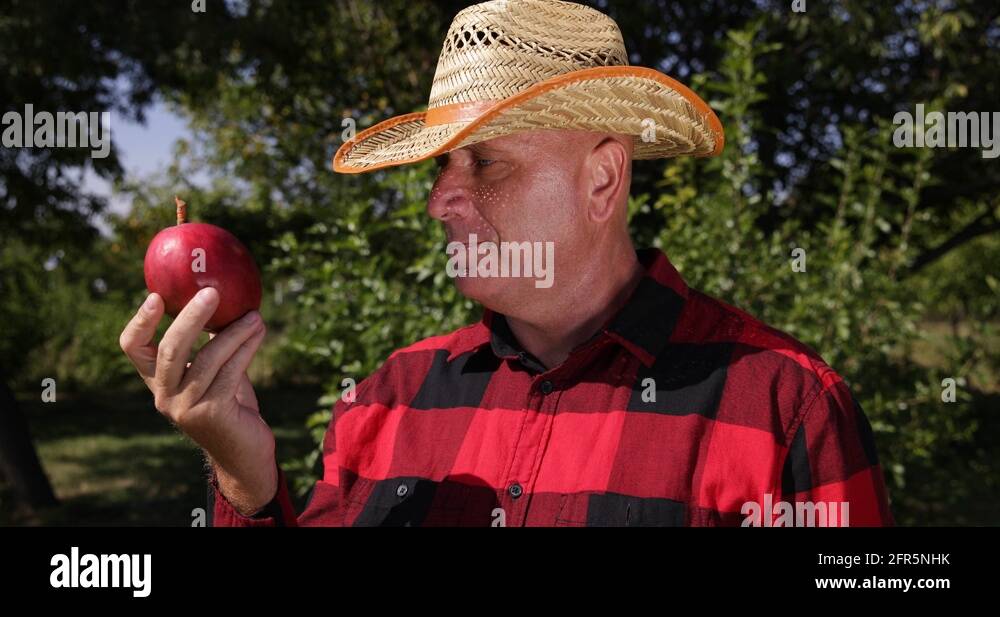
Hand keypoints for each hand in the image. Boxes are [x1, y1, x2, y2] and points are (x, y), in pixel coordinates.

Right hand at [119, 288, 276, 513]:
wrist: (244, 453)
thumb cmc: (230, 405)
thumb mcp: (214, 371)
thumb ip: (210, 343)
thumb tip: (221, 299)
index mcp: (158, 381)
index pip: (133, 348)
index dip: (140, 321)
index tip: (157, 295)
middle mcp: (164, 395)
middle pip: (169, 349)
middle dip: (190, 317)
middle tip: (212, 293)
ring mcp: (185, 407)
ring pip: (207, 359)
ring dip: (234, 332)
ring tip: (255, 315)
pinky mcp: (211, 414)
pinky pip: (230, 371)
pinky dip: (246, 348)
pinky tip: (259, 333)